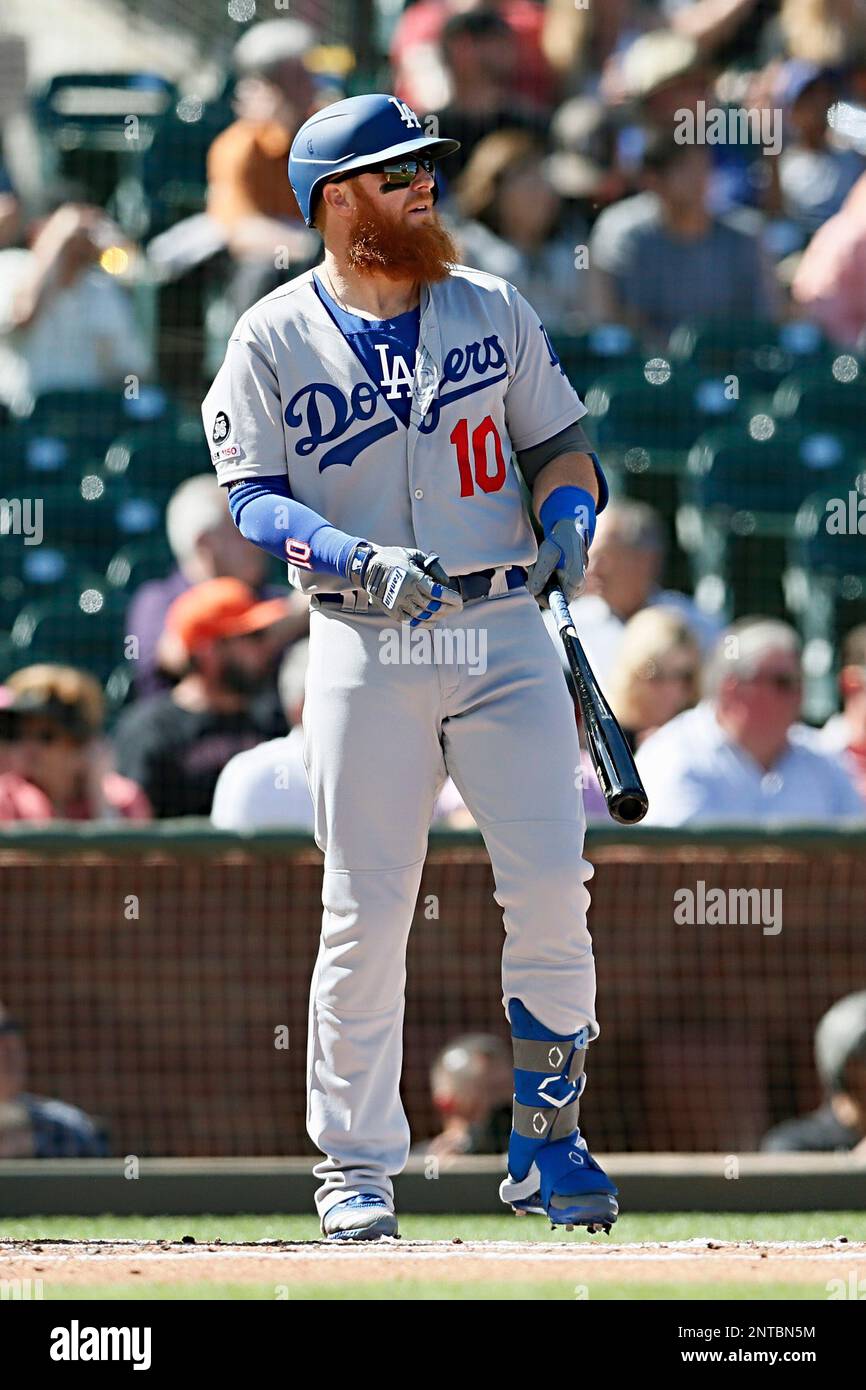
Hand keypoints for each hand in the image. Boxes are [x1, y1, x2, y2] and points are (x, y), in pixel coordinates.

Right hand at [347, 542, 462, 625]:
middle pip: (433, 605)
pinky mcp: (392, 611)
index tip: (459, 601)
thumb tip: (445, 582)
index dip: (451, 598)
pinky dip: (424, 623)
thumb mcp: (415, 555)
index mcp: (414, 577)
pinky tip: (432, 621)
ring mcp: (398, 603)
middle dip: (449, 608)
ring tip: (446, 613)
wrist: (368, 567)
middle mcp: (407, 592)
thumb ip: (432, 568)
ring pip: (424, 615)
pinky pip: (411, 622)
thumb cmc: (394, 558)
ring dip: (438, 616)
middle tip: (457, 608)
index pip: (437, 592)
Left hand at [527, 517, 588, 602]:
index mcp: (575, 580)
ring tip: (537, 564)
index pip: (559, 602)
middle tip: (533, 570)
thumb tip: (534, 592)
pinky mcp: (571, 577)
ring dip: (541, 579)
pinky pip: (554, 583)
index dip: (544, 599)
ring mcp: (576, 581)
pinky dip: (545, 575)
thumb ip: (540, 575)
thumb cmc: (560, 539)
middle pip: (554, 596)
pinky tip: (542, 564)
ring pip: (552, 589)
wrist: (569, 527)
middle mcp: (578, 584)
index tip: (533, 589)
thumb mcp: (547, 554)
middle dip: (540, 585)